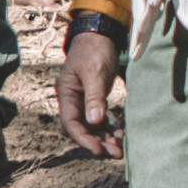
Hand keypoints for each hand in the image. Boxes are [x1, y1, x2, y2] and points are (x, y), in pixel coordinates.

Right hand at [57, 25, 125, 159]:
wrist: (100, 33)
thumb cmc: (95, 50)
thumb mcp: (95, 72)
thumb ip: (94, 97)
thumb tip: (94, 122)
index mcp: (66, 93)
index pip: (70, 123)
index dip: (83, 139)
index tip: (99, 150)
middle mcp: (72, 100)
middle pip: (81, 129)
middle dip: (97, 143)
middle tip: (116, 154)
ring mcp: (83, 100)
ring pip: (92, 127)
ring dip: (105, 139)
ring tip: (121, 149)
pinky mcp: (94, 99)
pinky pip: (100, 120)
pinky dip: (109, 129)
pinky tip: (121, 135)